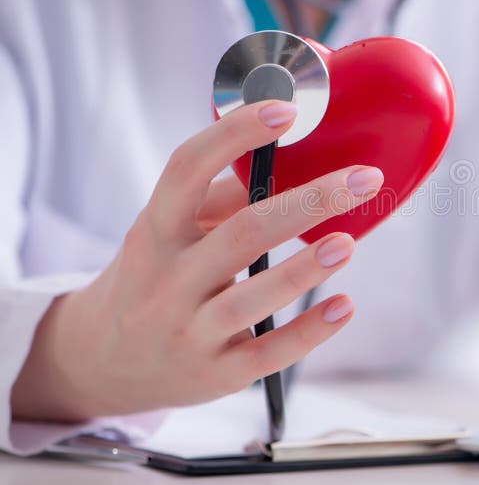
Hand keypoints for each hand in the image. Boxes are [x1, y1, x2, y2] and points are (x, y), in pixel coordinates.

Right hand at [11, 101, 383, 420]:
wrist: (107, 362)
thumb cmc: (153, 278)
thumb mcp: (167, 233)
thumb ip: (219, 202)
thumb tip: (289, 164)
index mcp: (155, 230)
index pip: (187, 169)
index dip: (235, 134)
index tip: (288, 110)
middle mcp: (167, 279)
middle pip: (241, 233)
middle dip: (308, 202)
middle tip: (364, 178)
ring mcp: (189, 330)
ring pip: (252, 298)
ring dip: (305, 269)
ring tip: (349, 241)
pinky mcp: (215, 374)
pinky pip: (267, 353)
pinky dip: (310, 331)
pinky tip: (345, 307)